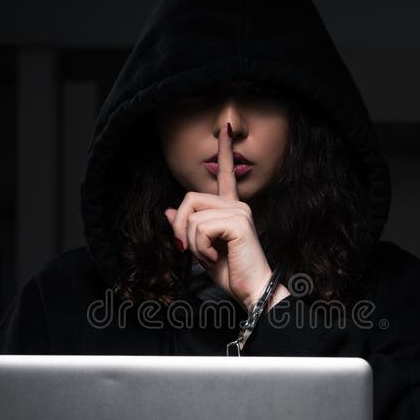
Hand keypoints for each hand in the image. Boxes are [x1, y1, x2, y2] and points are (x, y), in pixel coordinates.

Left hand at [165, 123, 275, 310]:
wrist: (252, 290)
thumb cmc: (232, 273)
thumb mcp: (202, 250)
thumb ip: (187, 229)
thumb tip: (168, 211)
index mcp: (231, 209)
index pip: (225, 174)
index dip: (224, 151)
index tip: (225, 129)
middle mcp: (237, 205)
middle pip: (189, 198)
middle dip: (180, 227)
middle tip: (189, 250)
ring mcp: (239, 211)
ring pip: (192, 217)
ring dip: (192, 244)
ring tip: (210, 257)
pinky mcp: (238, 221)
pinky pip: (200, 228)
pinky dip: (201, 248)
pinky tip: (216, 257)